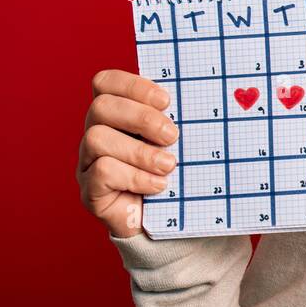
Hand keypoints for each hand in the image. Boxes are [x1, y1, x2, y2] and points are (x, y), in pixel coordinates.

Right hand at [77, 69, 178, 237]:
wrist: (168, 223)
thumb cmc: (176, 175)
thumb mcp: (182, 145)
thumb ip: (183, 123)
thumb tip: (217, 101)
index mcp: (117, 114)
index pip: (106, 83)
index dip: (132, 85)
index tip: (166, 100)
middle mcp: (97, 133)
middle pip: (100, 107)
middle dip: (140, 117)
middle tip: (172, 135)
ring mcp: (88, 162)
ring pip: (96, 138)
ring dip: (139, 150)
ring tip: (168, 165)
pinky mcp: (90, 190)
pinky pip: (101, 172)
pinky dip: (135, 176)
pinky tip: (158, 185)